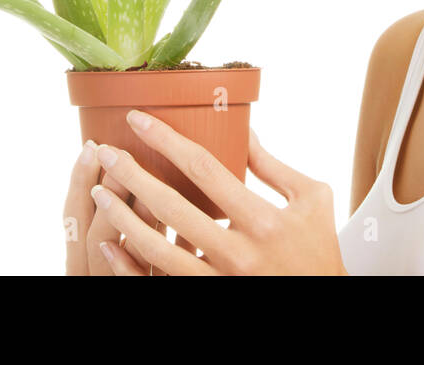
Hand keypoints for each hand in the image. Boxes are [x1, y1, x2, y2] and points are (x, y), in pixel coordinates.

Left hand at [87, 109, 348, 274]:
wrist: (324, 303)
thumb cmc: (319, 251)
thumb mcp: (310, 199)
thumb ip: (274, 166)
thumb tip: (243, 129)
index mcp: (263, 219)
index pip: (204, 169)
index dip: (166, 140)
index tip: (138, 120)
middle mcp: (239, 252)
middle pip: (171, 206)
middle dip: (131, 174)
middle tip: (105, 152)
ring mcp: (222, 282)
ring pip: (157, 249)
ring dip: (121, 218)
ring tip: (99, 193)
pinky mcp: (211, 299)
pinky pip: (161, 283)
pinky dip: (130, 267)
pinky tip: (110, 247)